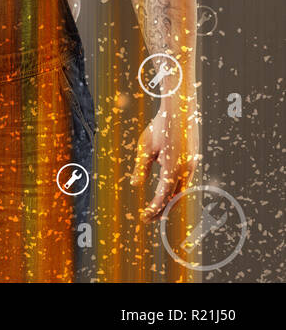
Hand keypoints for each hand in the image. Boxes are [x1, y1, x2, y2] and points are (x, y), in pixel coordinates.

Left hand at [131, 107, 199, 221]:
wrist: (180, 110)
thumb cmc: (160, 127)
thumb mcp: (146, 147)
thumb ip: (142, 167)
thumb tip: (136, 185)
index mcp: (173, 168)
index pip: (163, 196)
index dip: (154, 209)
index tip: (143, 217)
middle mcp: (186, 170)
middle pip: (175, 198)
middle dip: (163, 210)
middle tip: (149, 218)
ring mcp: (192, 165)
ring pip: (182, 190)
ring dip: (170, 201)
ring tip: (157, 209)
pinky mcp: (193, 160)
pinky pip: (185, 180)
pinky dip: (176, 189)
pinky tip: (167, 191)